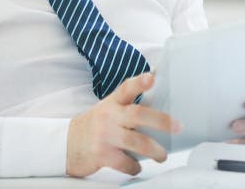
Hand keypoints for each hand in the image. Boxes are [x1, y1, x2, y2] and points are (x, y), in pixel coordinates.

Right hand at [66, 73, 182, 176]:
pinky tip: (136, 166)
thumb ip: (128, 104)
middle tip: (178, 127)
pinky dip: (134, 167)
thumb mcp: (108, 109)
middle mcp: (109, 117)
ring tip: (162, 155)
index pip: (126, 88)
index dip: (140, 82)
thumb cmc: (95, 125)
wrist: (66, 144)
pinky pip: (125, 162)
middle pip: (138, 114)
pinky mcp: (102, 155)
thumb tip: (158, 93)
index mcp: (112, 103)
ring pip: (136, 141)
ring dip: (154, 150)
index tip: (151, 77)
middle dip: (161, 121)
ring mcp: (105, 136)